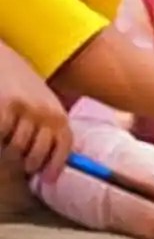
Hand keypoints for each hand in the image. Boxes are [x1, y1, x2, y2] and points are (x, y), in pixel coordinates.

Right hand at [0, 60, 71, 179]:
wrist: (0, 58)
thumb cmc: (19, 86)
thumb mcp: (41, 103)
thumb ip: (46, 127)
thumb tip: (45, 163)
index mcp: (58, 113)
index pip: (63, 145)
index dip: (56, 165)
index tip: (47, 180)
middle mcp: (45, 112)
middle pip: (36, 154)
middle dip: (26, 163)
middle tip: (18, 160)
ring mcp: (24, 110)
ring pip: (15, 148)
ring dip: (7, 149)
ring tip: (6, 137)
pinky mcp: (4, 108)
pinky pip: (1, 135)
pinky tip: (0, 128)